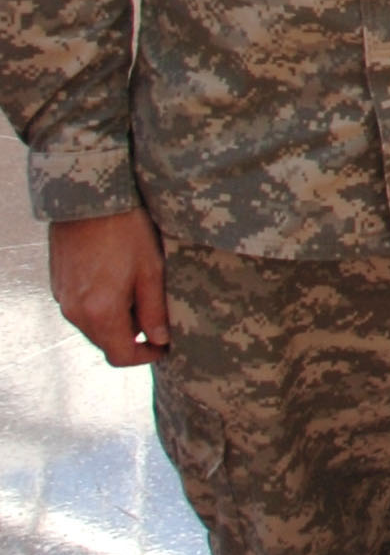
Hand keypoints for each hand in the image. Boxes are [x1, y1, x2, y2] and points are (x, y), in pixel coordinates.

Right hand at [49, 209, 168, 365]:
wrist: (88, 197)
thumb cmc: (126, 230)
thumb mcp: (151, 270)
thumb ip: (154, 310)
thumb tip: (160, 339)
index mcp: (99, 313)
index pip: (120, 356)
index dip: (146, 356)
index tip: (165, 345)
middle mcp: (74, 312)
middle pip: (106, 342)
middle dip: (133, 335)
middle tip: (157, 312)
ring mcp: (63, 297)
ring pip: (93, 324)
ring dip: (117, 318)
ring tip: (138, 288)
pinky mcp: (58, 283)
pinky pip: (81, 306)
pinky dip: (101, 303)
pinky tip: (117, 277)